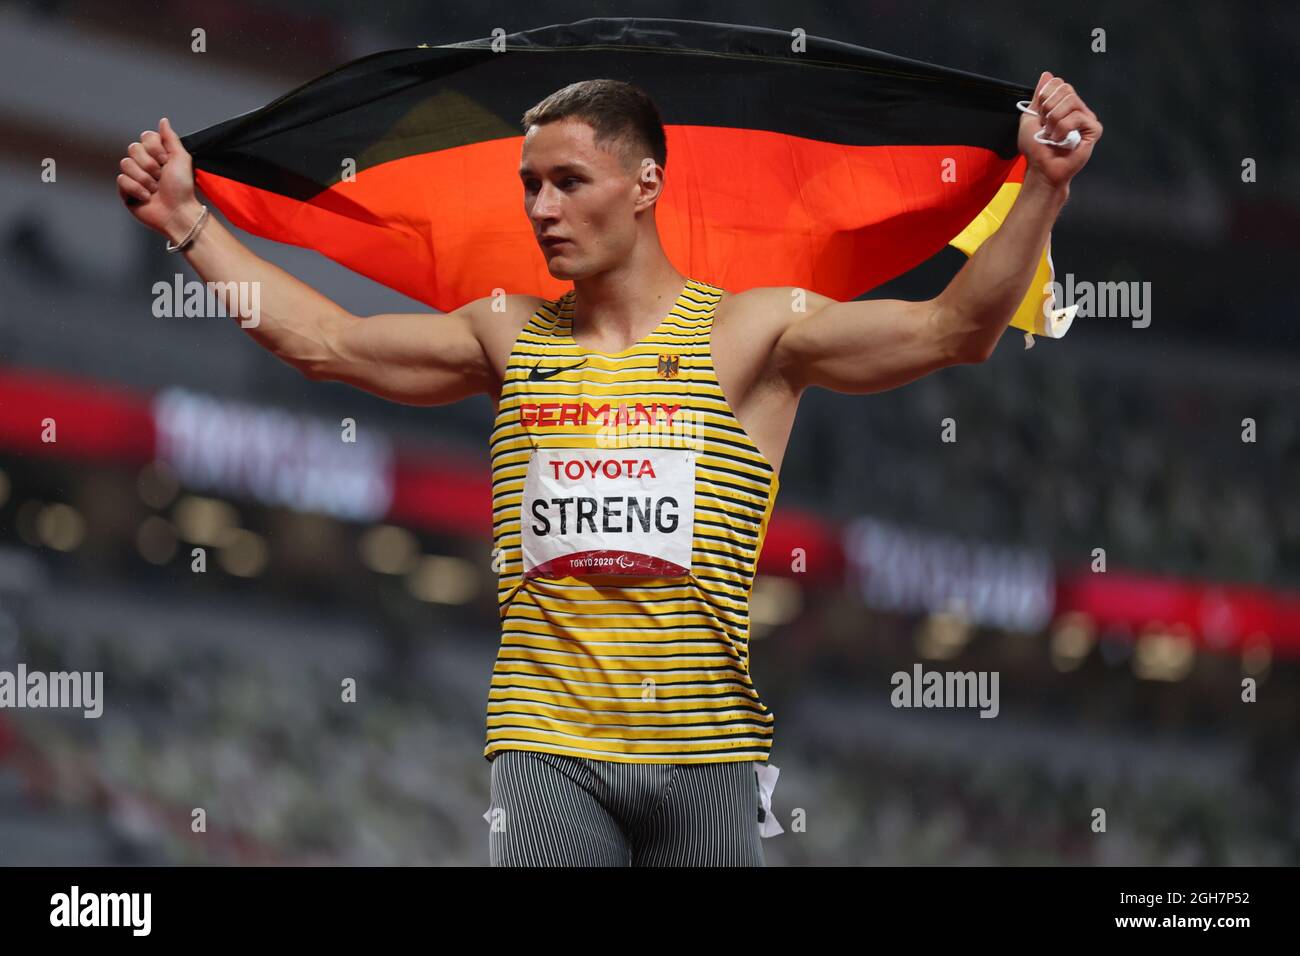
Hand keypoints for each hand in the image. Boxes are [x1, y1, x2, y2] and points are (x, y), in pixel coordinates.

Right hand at [116, 117, 201, 242]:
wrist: (177, 212)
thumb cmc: (182, 189)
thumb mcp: (181, 159)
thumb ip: (170, 138)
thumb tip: (163, 120)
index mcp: (157, 155)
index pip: (145, 137)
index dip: (154, 148)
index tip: (166, 160)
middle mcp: (144, 163)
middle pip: (133, 149)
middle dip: (149, 165)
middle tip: (161, 177)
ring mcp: (134, 176)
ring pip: (126, 164)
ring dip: (144, 179)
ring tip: (155, 190)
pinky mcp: (126, 190)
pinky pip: (121, 180)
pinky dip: (136, 189)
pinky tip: (146, 197)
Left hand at [1018, 72, 1102, 188]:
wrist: (1041, 168)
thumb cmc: (1036, 148)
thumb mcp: (1030, 118)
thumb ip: (1039, 96)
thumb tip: (1047, 75)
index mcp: (1063, 104)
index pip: (1058, 83)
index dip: (1044, 98)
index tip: (1040, 116)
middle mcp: (1077, 108)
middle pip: (1066, 89)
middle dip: (1049, 109)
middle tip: (1046, 127)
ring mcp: (1087, 118)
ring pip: (1071, 101)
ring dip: (1054, 120)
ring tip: (1052, 135)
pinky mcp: (1094, 129)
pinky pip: (1077, 117)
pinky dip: (1063, 129)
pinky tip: (1060, 140)